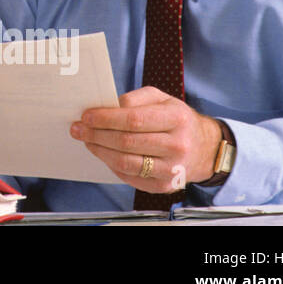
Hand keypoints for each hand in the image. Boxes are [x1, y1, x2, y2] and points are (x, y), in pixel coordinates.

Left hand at [71, 86, 223, 192]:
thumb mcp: (162, 98)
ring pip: (125, 162)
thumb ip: (135, 98)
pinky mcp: (165, 186)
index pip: (134, 120)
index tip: (86, 115)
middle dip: (96, 134)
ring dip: (99, 151)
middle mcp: (177, 146)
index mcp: (177, 119)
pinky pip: (130, 176)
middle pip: (126, 142)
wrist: (204, 148)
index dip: (106, 118)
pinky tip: (103, 153)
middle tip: (77, 128)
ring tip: (86, 140)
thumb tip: (107, 105)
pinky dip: (111, 165)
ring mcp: (172, 169)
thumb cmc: (176, 119)